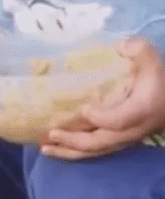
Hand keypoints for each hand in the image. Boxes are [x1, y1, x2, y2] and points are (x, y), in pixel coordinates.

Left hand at [42, 37, 164, 159]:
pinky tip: (53, 148)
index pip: (120, 120)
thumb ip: (139, 50)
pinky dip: (73, 152)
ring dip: (68, 151)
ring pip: (95, 151)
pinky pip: (94, 152)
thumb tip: (120, 46)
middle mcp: (130, 130)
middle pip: (101, 142)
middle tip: (52, 133)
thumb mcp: (151, 61)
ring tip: (44, 148)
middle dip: (74, 140)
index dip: (102, 118)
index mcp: (139, 110)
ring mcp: (122, 139)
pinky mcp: (115, 142)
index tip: (83, 109)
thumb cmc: (156, 81)